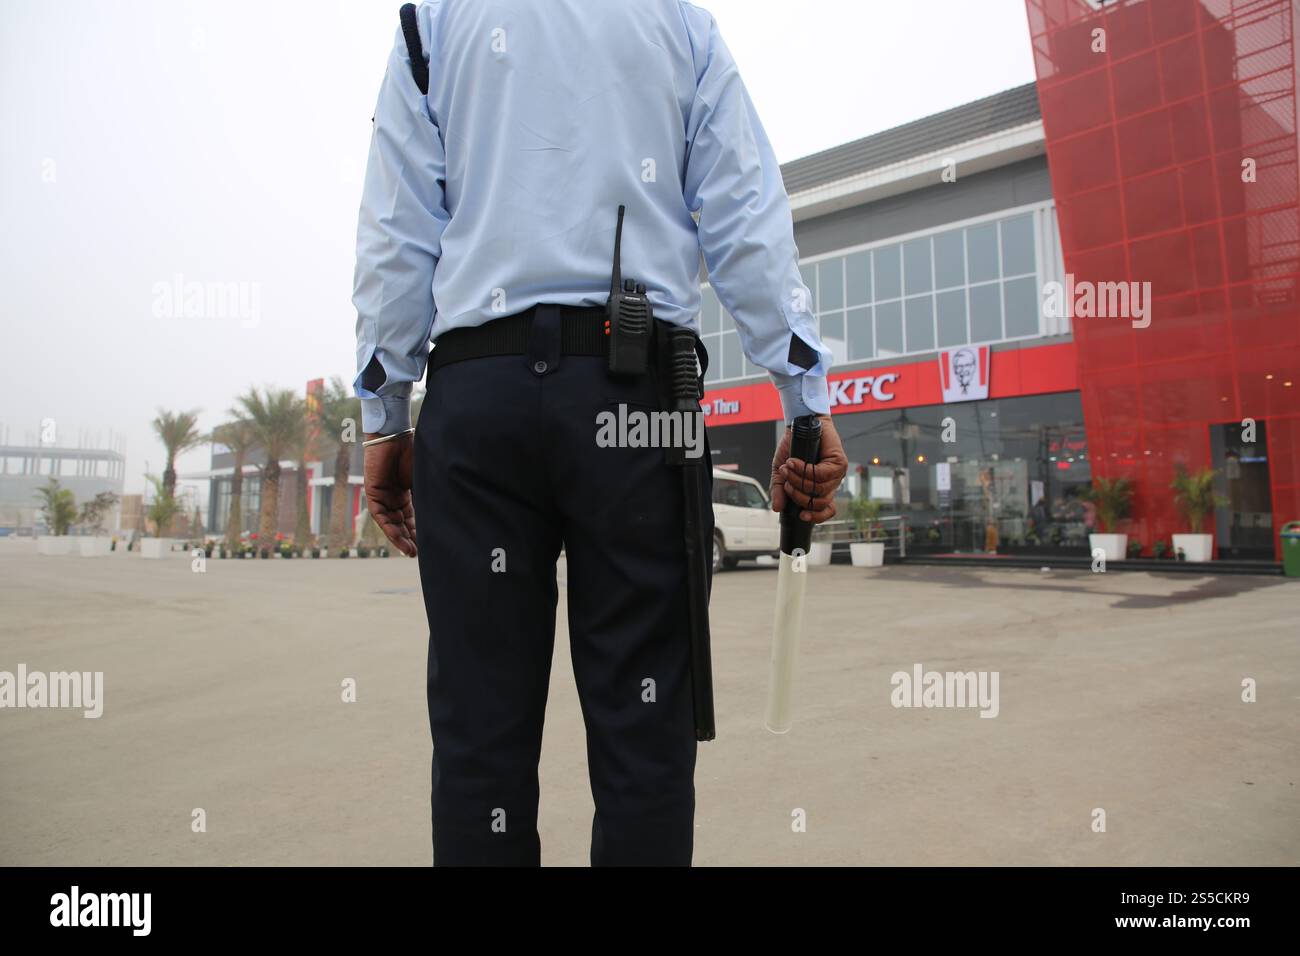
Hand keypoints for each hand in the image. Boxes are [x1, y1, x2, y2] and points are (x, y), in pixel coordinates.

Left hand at [363, 432, 417, 556]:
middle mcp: (394, 496)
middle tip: (419, 554)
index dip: (420, 531)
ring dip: (400, 538)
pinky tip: (399, 540)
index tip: (428, 544)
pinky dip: (389, 529)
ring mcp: (383, 495)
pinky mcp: (374, 493)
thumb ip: (428, 494)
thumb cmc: (412, 450)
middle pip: (402, 523)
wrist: (395, 434)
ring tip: (410, 552)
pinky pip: (381, 516)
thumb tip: (446, 511)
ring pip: (391, 523)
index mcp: (406, 492)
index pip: (413, 517)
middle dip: (410, 539)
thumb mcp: (423, 478)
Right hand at [769, 415, 847, 523]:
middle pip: (820, 502)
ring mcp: (837, 473)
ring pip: (819, 489)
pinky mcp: (839, 461)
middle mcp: (831, 483)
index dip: (817, 517)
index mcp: (821, 488)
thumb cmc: (792, 447)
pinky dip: (804, 470)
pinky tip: (794, 462)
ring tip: (787, 468)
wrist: (798, 425)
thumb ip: (779, 490)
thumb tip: (776, 508)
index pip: (826, 510)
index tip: (801, 516)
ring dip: (798, 480)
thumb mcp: (781, 471)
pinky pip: (821, 474)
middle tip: (785, 484)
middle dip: (799, 496)